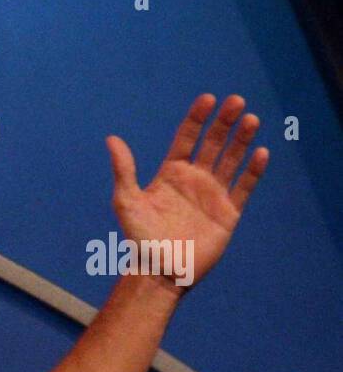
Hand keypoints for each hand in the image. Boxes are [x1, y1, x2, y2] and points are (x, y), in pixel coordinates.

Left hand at [106, 93, 268, 295]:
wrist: (160, 272)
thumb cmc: (139, 239)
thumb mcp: (127, 201)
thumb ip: (124, 170)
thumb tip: (111, 139)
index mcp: (171, 173)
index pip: (187, 138)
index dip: (197, 118)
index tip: (207, 99)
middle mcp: (194, 180)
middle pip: (213, 143)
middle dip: (224, 122)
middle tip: (236, 101)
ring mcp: (212, 195)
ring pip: (231, 160)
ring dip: (242, 140)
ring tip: (251, 119)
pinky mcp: (228, 213)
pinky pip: (244, 187)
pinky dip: (252, 171)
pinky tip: (260, 153)